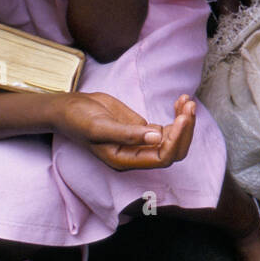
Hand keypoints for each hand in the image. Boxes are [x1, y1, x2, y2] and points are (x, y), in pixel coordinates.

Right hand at [57, 92, 197, 170]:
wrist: (70, 108)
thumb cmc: (79, 120)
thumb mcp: (99, 126)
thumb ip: (127, 134)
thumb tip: (158, 138)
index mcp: (126, 160)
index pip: (162, 158)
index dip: (176, 140)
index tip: (183, 119)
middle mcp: (137, 154)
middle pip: (173, 150)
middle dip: (185, 130)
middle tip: (189, 107)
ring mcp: (142, 142)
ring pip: (174, 138)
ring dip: (184, 121)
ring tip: (187, 101)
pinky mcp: (144, 129)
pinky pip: (169, 127)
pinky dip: (178, 115)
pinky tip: (180, 100)